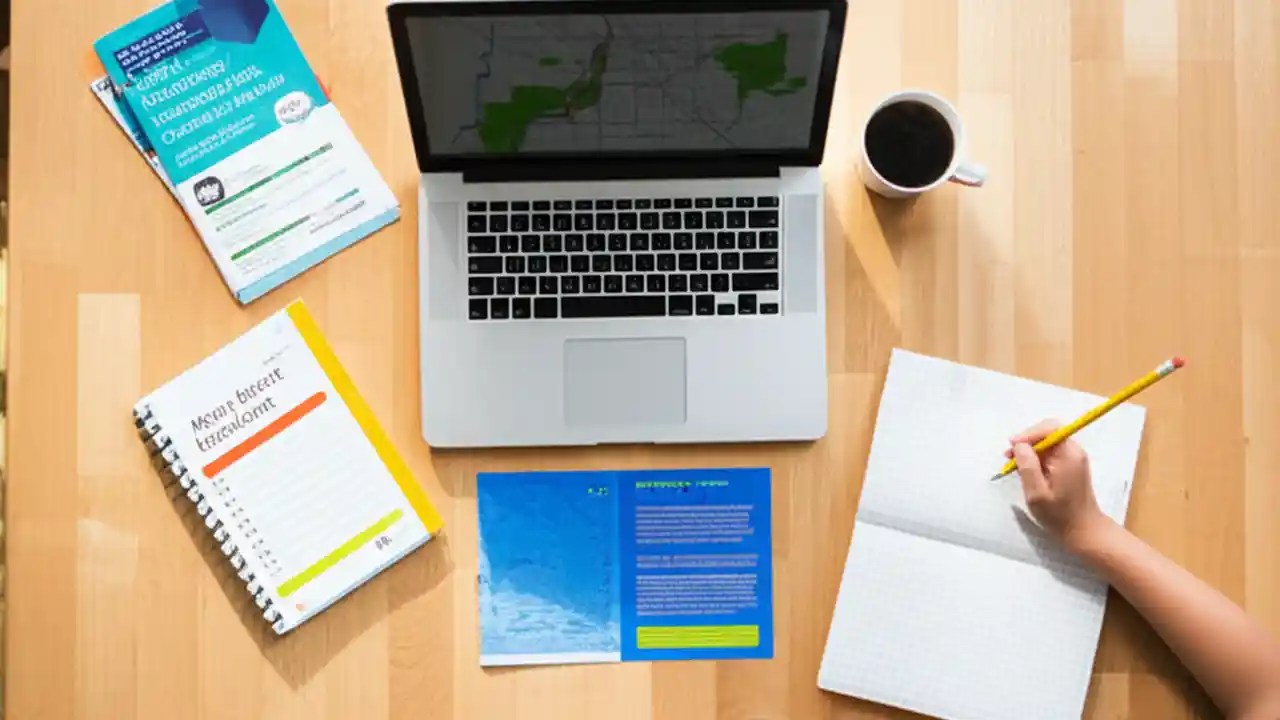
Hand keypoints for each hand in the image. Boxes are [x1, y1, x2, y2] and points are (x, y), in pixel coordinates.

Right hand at [1006, 420, 1112, 551]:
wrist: (1084, 531)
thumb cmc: (1060, 515)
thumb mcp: (1037, 493)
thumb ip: (1027, 466)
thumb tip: (1019, 445)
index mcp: (1069, 455)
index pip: (1050, 428)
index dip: (1029, 433)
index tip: (1011, 446)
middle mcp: (1074, 452)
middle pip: (1048, 432)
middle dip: (1027, 441)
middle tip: (1009, 456)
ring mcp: (1073, 459)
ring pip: (1048, 443)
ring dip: (1030, 450)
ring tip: (1013, 465)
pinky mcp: (1070, 466)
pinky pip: (1051, 453)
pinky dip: (1036, 458)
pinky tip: (1026, 470)